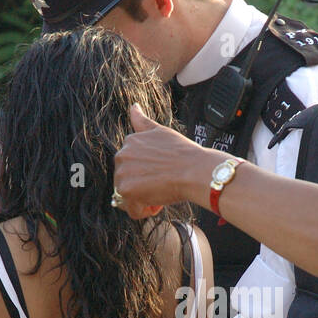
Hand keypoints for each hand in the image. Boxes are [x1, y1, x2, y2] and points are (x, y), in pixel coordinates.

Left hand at [113, 104, 220, 219]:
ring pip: (129, 196)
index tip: (163, 172)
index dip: (148, 172)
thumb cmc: (184, 154)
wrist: (195, 171)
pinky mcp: (127, 192)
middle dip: (144, 186)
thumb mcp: (161, 131)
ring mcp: (122, 174)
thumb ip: (143, 122)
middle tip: (164, 183)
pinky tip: (158, 203)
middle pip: (127, 181)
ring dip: (145, 199)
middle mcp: (121, 156)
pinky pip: (132, 210)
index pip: (131, 165)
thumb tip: (133, 107)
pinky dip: (146, 211)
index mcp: (129, 142)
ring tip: (162, 192)